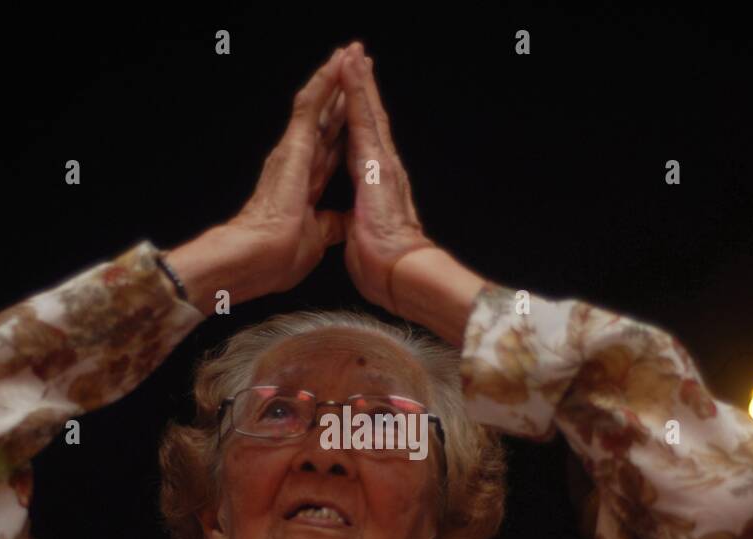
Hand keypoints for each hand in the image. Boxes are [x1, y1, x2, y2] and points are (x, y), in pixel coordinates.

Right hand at [223, 45, 351, 297]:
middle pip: (327, 120)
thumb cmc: (280, 255)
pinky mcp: (293, 145)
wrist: (262, 257)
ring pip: (317, 105)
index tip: (357, 111)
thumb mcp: (317, 238)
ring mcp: (295, 151)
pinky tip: (335, 63)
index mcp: (307, 183)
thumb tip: (339, 223)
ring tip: (348, 53)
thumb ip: (328, 224)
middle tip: (356, 68)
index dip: (345, 128)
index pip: (331, 147)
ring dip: (334, 78)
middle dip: (342, 95)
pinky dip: (323, 83)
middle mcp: (300, 161)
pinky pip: (309, 105)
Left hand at [336, 43, 436, 313]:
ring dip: (360, 81)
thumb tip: (358, 228)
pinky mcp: (376, 159)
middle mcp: (381, 168)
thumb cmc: (384, 264)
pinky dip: (356, 91)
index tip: (353, 100)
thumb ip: (362, 225)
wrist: (400, 272)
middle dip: (362, 90)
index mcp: (374, 186)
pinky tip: (352, 68)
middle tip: (358, 60)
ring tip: (354, 53)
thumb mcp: (365, 239)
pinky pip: (362, 117)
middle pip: (369, 121)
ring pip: (367, 112)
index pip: (362, 145)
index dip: (357, 120)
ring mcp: (381, 161)